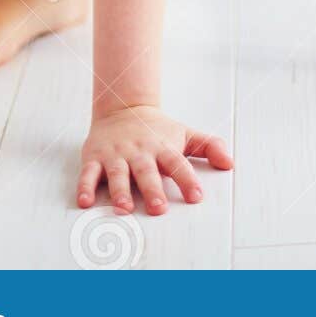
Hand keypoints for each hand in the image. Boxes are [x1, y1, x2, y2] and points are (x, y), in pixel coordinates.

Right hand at [78, 105, 233, 215]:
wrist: (122, 107)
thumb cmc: (157, 130)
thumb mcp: (184, 134)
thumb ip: (208, 146)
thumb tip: (230, 163)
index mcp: (162, 147)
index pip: (178, 164)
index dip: (187, 180)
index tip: (196, 196)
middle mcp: (139, 152)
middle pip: (146, 171)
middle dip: (152, 190)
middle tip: (158, 209)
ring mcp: (116, 155)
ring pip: (117, 174)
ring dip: (120, 191)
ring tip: (124, 208)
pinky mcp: (95, 158)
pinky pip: (89, 174)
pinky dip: (85, 187)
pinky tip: (85, 202)